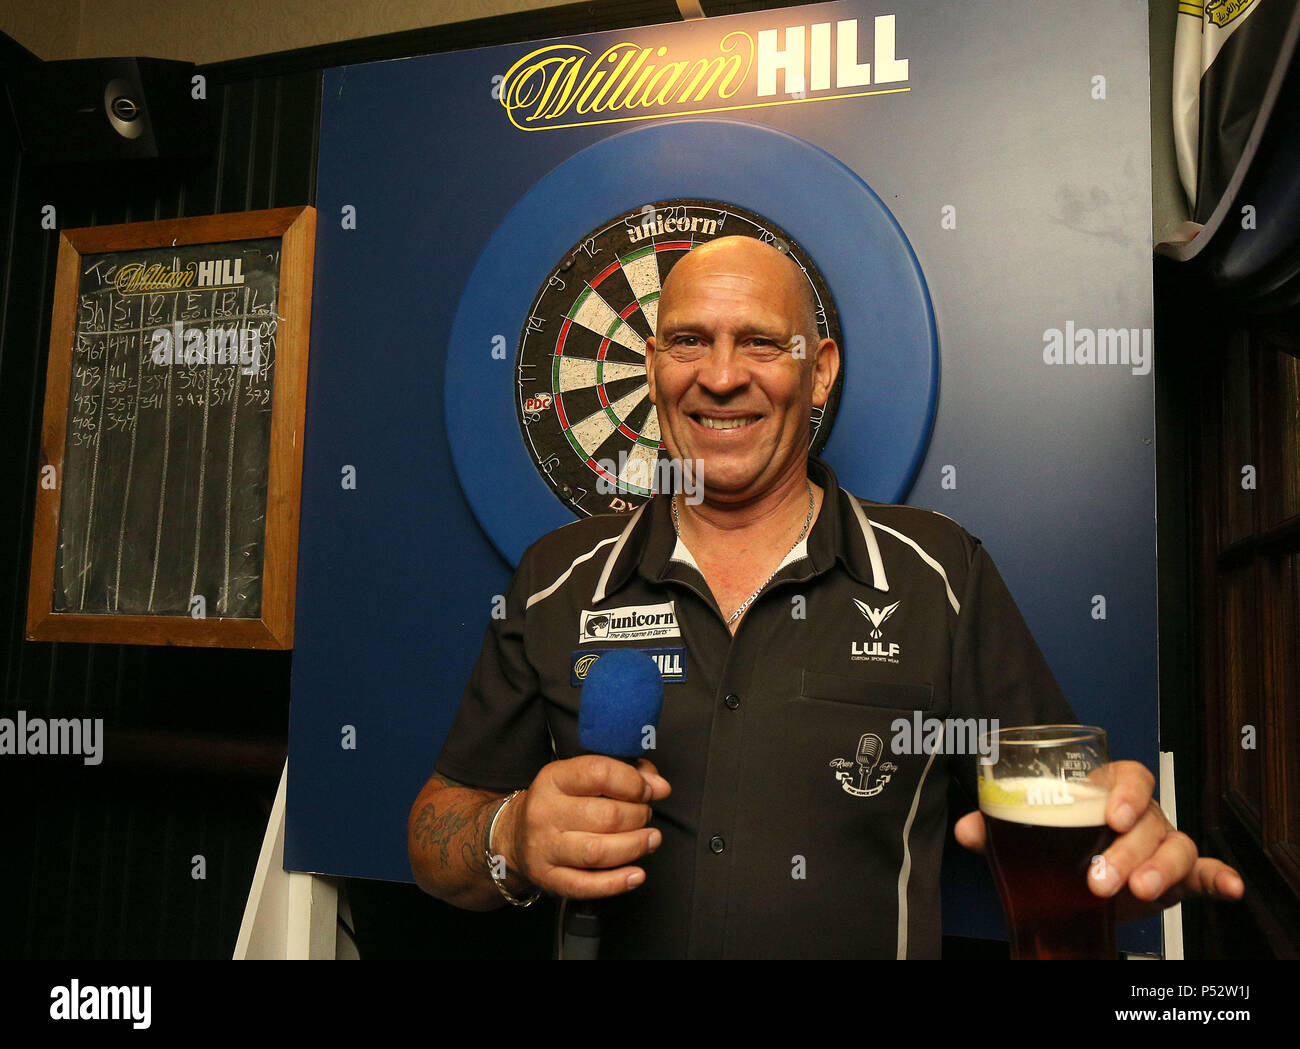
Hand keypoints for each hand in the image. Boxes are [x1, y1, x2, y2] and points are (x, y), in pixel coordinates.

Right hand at [497, 755, 671, 899]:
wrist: (515, 835)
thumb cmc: (559, 802)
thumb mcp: (582, 777)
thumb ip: (626, 773)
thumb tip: (659, 786)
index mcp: (554, 778)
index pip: (599, 773)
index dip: (633, 783)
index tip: (648, 791)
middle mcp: (545, 812)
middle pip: (606, 816)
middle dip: (638, 816)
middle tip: (645, 816)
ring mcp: (544, 848)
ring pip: (598, 851)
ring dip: (634, 846)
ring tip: (650, 840)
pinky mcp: (549, 879)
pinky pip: (587, 886)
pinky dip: (617, 883)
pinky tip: (636, 874)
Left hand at [954, 760, 1243, 921]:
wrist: (1071, 873)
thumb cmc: (1056, 835)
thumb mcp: (1025, 828)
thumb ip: (997, 824)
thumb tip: (969, 828)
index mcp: (1107, 792)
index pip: (1130, 776)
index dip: (1127, 792)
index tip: (1113, 814)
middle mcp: (1141, 815)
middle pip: (1149, 821)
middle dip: (1127, 851)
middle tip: (1101, 878)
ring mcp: (1160, 845)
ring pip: (1174, 848)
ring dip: (1159, 869)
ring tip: (1141, 891)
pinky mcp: (1176, 878)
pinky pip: (1202, 873)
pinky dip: (1217, 878)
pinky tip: (1228, 886)